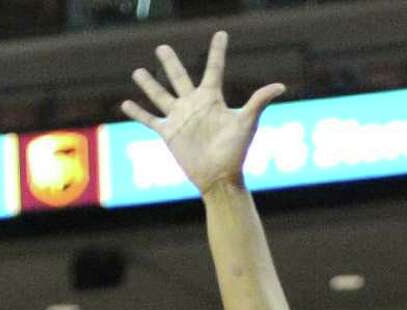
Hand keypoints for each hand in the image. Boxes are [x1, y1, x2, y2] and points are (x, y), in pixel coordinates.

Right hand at [122, 32, 284, 196]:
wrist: (220, 178)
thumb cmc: (236, 152)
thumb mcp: (246, 123)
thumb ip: (259, 101)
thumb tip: (281, 86)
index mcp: (212, 98)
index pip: (214, 68)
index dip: (218, 51)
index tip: (221, 34)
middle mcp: (194, 104)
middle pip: (179, 77)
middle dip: (170, 63)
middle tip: (162, 47)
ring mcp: (181, 118)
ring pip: (161, 95)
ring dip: (149, 84)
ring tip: (138, 72)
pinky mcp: (170, 134)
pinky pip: (151, 120)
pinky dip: (138, 113)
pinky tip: (125, 104)